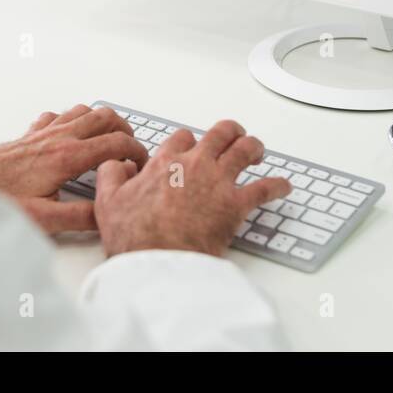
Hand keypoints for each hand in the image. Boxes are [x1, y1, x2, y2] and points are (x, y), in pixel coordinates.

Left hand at [0, 104, 148, 234]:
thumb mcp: (44, 219)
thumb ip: (80, 217)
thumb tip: (107, 217)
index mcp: (67, 157)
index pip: (116, 143)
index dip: (136, 151)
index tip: (141, 162)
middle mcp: (58, 138)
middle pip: (104, 117)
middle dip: (125, 128)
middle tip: (131, 146)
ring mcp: (43, 132)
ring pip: (83, 110)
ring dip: (101, 119)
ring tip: (109, 136)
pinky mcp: (29, 134)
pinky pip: (57, 115)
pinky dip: (71, 119)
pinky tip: (69, 133)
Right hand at [94, 119, 291, 257]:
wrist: (159, 261)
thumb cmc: (136, 236)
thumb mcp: (108, 201)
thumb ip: (112, 175)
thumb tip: (119, 164)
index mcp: (166, 162)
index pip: (182, 137)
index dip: (188, 141)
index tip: (189, 147)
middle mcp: (195, 165)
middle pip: (220, 133)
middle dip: (229, 132)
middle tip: (233, 136)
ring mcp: (219, 182)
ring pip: (245, 150)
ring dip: (254, 147)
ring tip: (258, 150)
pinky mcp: (237, 205)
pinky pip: (265, 188)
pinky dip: (277, 186)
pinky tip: (284, 186)